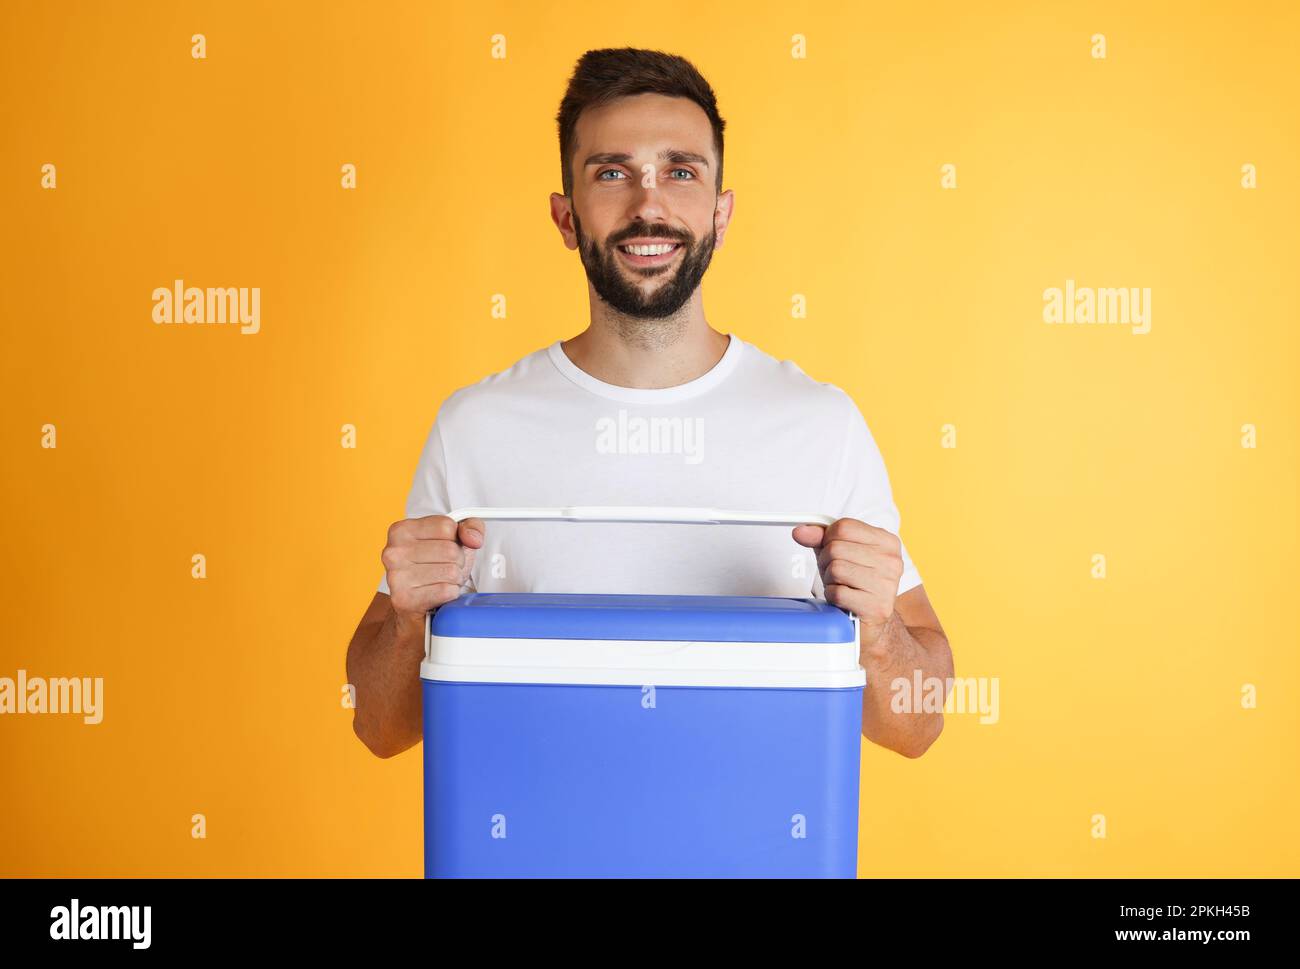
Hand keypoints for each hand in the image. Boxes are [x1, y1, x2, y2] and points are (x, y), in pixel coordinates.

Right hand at [381, 515, 484, 620]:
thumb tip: (474, 539)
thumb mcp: (454, 539)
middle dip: (457, 561)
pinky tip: (438, 595)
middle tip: (444, 568)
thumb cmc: (434, 568)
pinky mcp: (404, 600)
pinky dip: (450, 594)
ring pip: (450, 571)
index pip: (446, 527)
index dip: (455, 539)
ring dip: (454, 579)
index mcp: (401, 530)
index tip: (445, 547)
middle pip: (450, 550)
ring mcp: (396, 577)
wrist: (419, 605)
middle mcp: (393, 552)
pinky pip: (446, 591)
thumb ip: (470, 527)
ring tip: (441, 581)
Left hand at [792, 517, 903, 647]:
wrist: (869, 620)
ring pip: (836, 569)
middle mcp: (891, 561)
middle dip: (826, 562)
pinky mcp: (876, 606)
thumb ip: (821, 538)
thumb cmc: (855, 584)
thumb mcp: (839, 554)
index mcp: (887, 542)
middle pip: (836, 548)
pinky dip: (832, 597)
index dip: (828, 539)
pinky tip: (843, 599)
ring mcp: (886, 584)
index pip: (844, 526)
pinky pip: (837, 592)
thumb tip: (801, 532)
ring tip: (841, 585)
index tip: (832, 550)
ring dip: (830, 580)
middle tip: (836, 574)